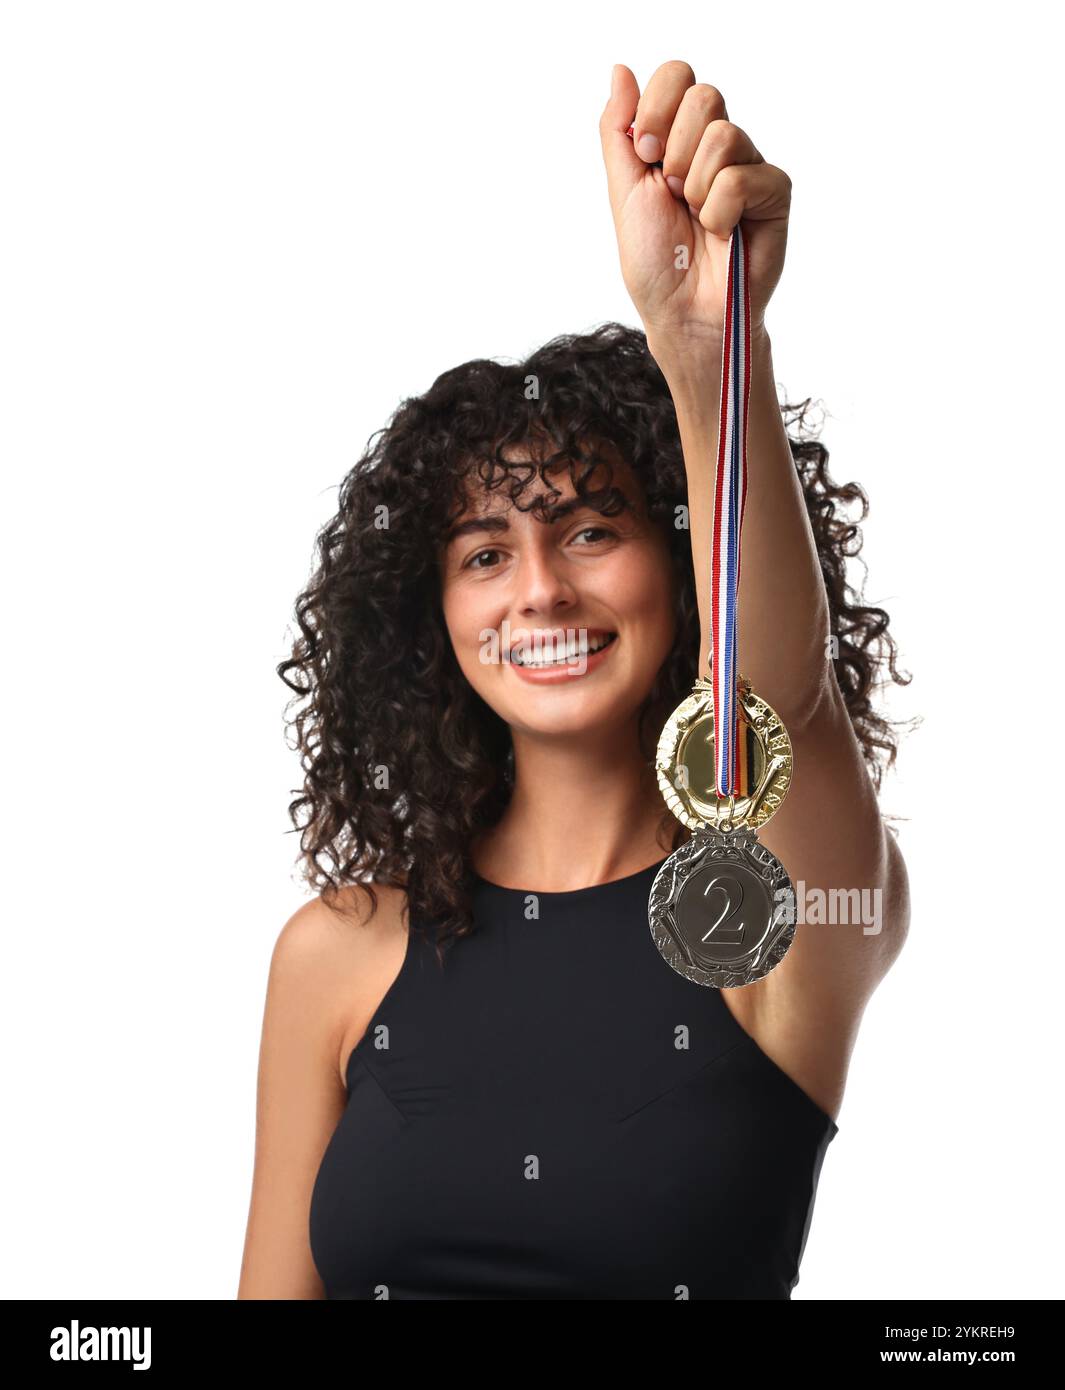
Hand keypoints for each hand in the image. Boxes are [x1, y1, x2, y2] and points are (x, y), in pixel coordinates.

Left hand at [599, 61, 791, 351]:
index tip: (647, 154)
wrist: (683, 312)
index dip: (657, 108)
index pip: (678, 76)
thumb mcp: (624, 191)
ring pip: (723, 135)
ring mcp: (749, 167)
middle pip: (704, 95)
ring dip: (696, 188)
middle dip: (674, 151)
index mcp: (681, 138)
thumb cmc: (657, 262)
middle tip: (673, 193)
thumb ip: (619, 131)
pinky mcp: (774, 193)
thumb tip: (621, 70)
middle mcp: (718, 146)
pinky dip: (720, 212)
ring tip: (698, 219)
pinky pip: (742, 177)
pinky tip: (724, 233)